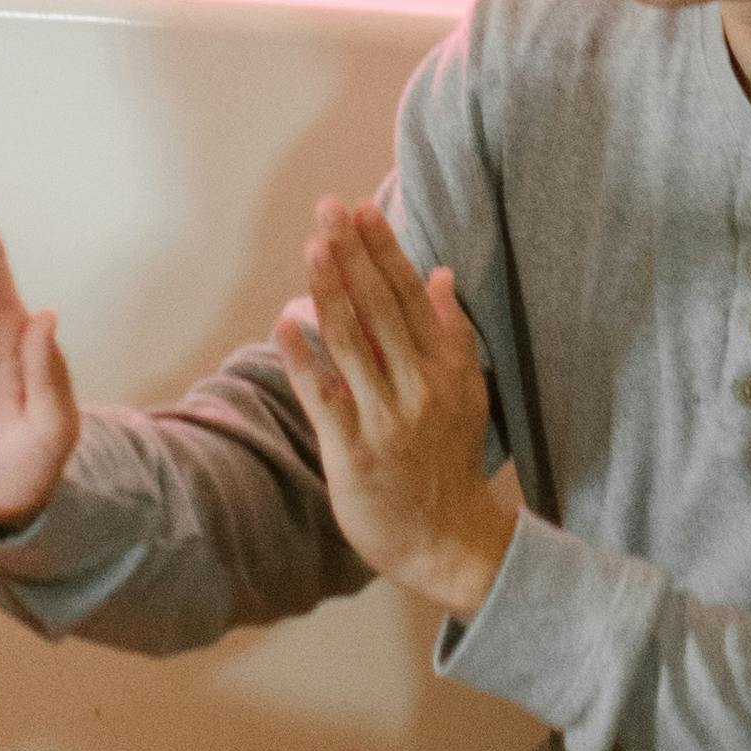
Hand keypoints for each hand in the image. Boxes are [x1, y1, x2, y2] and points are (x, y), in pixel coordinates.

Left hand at [273, 202, 518, 626]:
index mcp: (446, 369)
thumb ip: (451, 333)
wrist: (447, 540)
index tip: (361, 211)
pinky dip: (303, 359)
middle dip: (354, 256)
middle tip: (328, 210)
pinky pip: (323, 397)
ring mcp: (384, 421)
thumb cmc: (450, 459)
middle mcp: (418, 388)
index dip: (384, 251)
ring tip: (312, 248)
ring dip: (330, 293)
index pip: (412, 297)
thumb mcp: (466, 392)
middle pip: (381, 310)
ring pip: (352, 345)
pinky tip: (284, 322)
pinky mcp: (352, 453)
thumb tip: (439, 274)